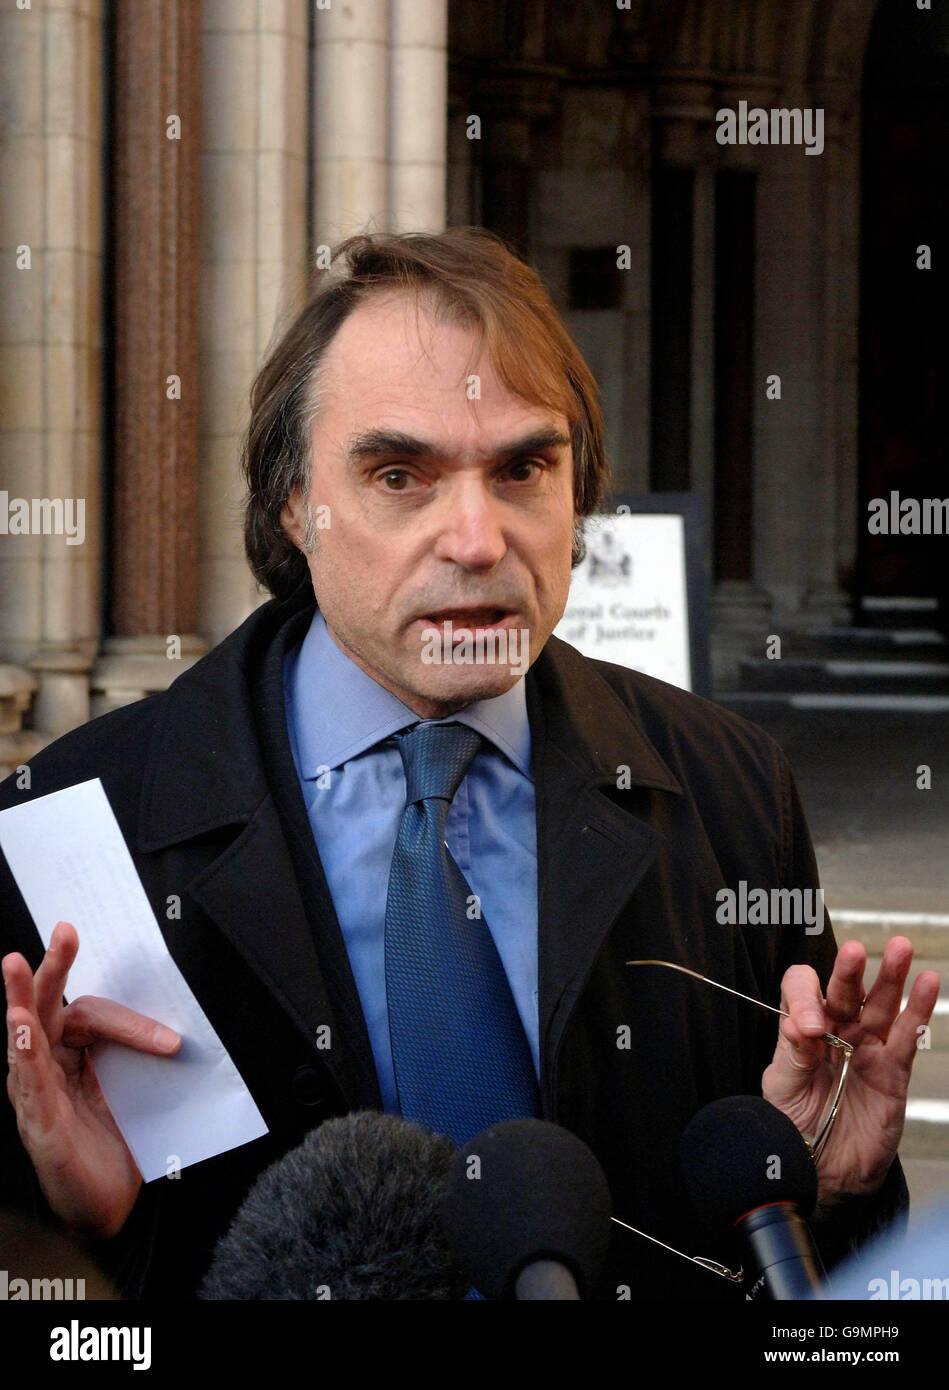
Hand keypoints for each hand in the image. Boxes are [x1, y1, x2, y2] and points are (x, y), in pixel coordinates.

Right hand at [3, 920, 181, 1239]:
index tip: (171, 1042)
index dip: (133, 1024)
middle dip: (54, 966)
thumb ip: (142, 1055)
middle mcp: (49, 1067)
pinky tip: (20, 1028)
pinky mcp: (38, 1124)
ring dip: (20, 998)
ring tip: (13, 964)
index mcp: (73, 1053)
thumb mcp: (136, 1087)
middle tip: (65, 929)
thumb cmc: (119, 1143)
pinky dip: (23, 1052)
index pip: (93, 1016)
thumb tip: (179, 1026)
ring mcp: (37, 1094)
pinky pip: (27, 1082)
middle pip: (47, 1007)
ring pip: (25, 1036)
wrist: (113, 1206)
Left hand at [761, 936, 938, 1207]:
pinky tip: (926, 983)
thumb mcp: (782, 1088)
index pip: (802, 990)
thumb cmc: (794, 1125)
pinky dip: (918, 1012)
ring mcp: (868, 1049)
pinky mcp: (894, 1071)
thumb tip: (798, 1023)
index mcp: (803, 1028)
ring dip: (892, 977)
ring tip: (903, 950)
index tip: (810, 1028)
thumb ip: (792, 1055)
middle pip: (845, 991)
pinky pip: (908, 1037)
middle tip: (855, 952)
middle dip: (851, 971)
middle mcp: (837, 1031)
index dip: (805, 998)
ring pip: (881, 1006)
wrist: (823, 1172)